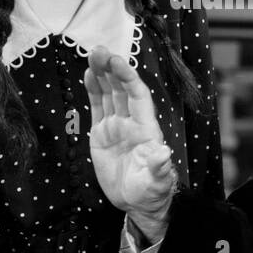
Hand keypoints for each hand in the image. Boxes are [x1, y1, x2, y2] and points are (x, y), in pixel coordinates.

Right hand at [85, 47, 176, 223]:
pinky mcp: (103, 133)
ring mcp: (117, 125)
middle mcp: (132, 122)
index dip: (127, 77)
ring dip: (102, 73)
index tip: (116, 62)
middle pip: (122, 88)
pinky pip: (98, 106)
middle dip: (112, 68)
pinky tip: (89, 74)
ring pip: (110, 93)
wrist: (136, 203)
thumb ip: (159, 168)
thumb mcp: (157, 182)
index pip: (137, 95)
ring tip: (92, 54)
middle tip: (98, 50)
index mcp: (146, 128)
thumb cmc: (151, 191)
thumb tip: (164, 154)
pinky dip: (94, 90)